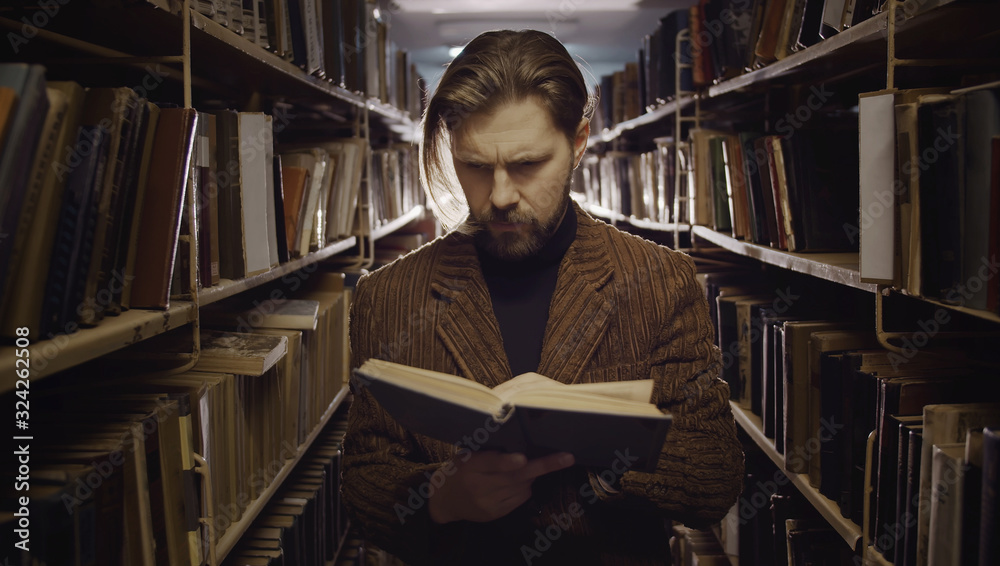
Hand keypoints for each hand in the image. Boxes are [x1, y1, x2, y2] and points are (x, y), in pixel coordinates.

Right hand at [428, 451, 574, 523]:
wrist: (444, 500)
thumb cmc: (459, 469)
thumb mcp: (464, 454)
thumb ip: (487, 449)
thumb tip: (518, 437)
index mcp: (469, 465)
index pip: (491, 463)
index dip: (507, 461)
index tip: (522, 458)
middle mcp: (479, 486)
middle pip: (515, 475)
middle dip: (544, 466)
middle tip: (567, 457)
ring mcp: (489, 503)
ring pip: (522, 486)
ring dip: (531, 474)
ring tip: (523, 465)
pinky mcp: (496, 513)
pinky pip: (521, 497)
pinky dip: (525, 486)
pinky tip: (517, 481)